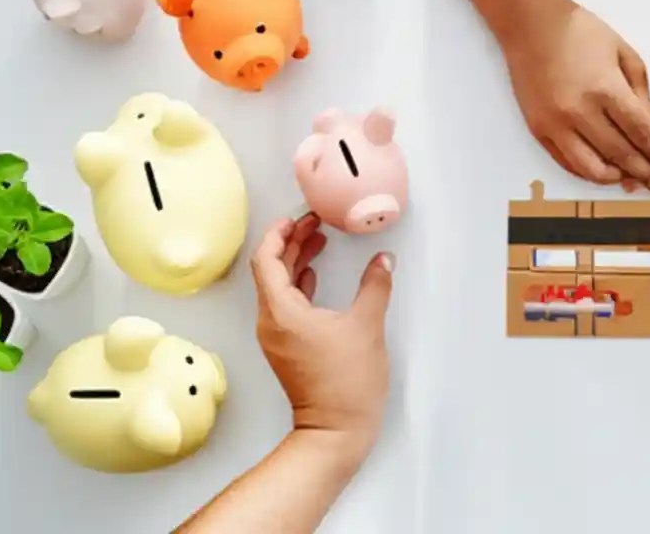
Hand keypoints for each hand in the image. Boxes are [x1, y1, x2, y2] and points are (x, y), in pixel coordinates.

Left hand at [250, 214, 393, 452]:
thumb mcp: (367, 326)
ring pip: (278, 288)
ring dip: (295, 263)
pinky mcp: (288, 348)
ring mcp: (277, 337)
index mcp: (282, 312)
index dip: (279, 234)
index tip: (296, 218)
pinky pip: (285, 306)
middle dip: (291, 243)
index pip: (267, 260)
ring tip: (317, 242)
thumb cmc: (346, 385)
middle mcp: (272, 323)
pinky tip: (314, 277)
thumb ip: (375, 286)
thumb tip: (382, 261)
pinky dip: (299, 285)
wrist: (335, 431)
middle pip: (271, 271)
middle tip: (313, 223)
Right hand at [503, 0, 649, 192]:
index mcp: (606, 88)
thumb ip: (642, 92)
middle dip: (644, 171)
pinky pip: (567, 162)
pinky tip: (604, 170)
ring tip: (631, 179)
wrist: (530, 24)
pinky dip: (588, 172)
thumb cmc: (580, 32)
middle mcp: (580, 111)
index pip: (641, 131)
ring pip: (591, 168)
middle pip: (620, 153)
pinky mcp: (539, 130)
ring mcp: (556, 124)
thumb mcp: (624, 53)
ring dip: (616, 178)